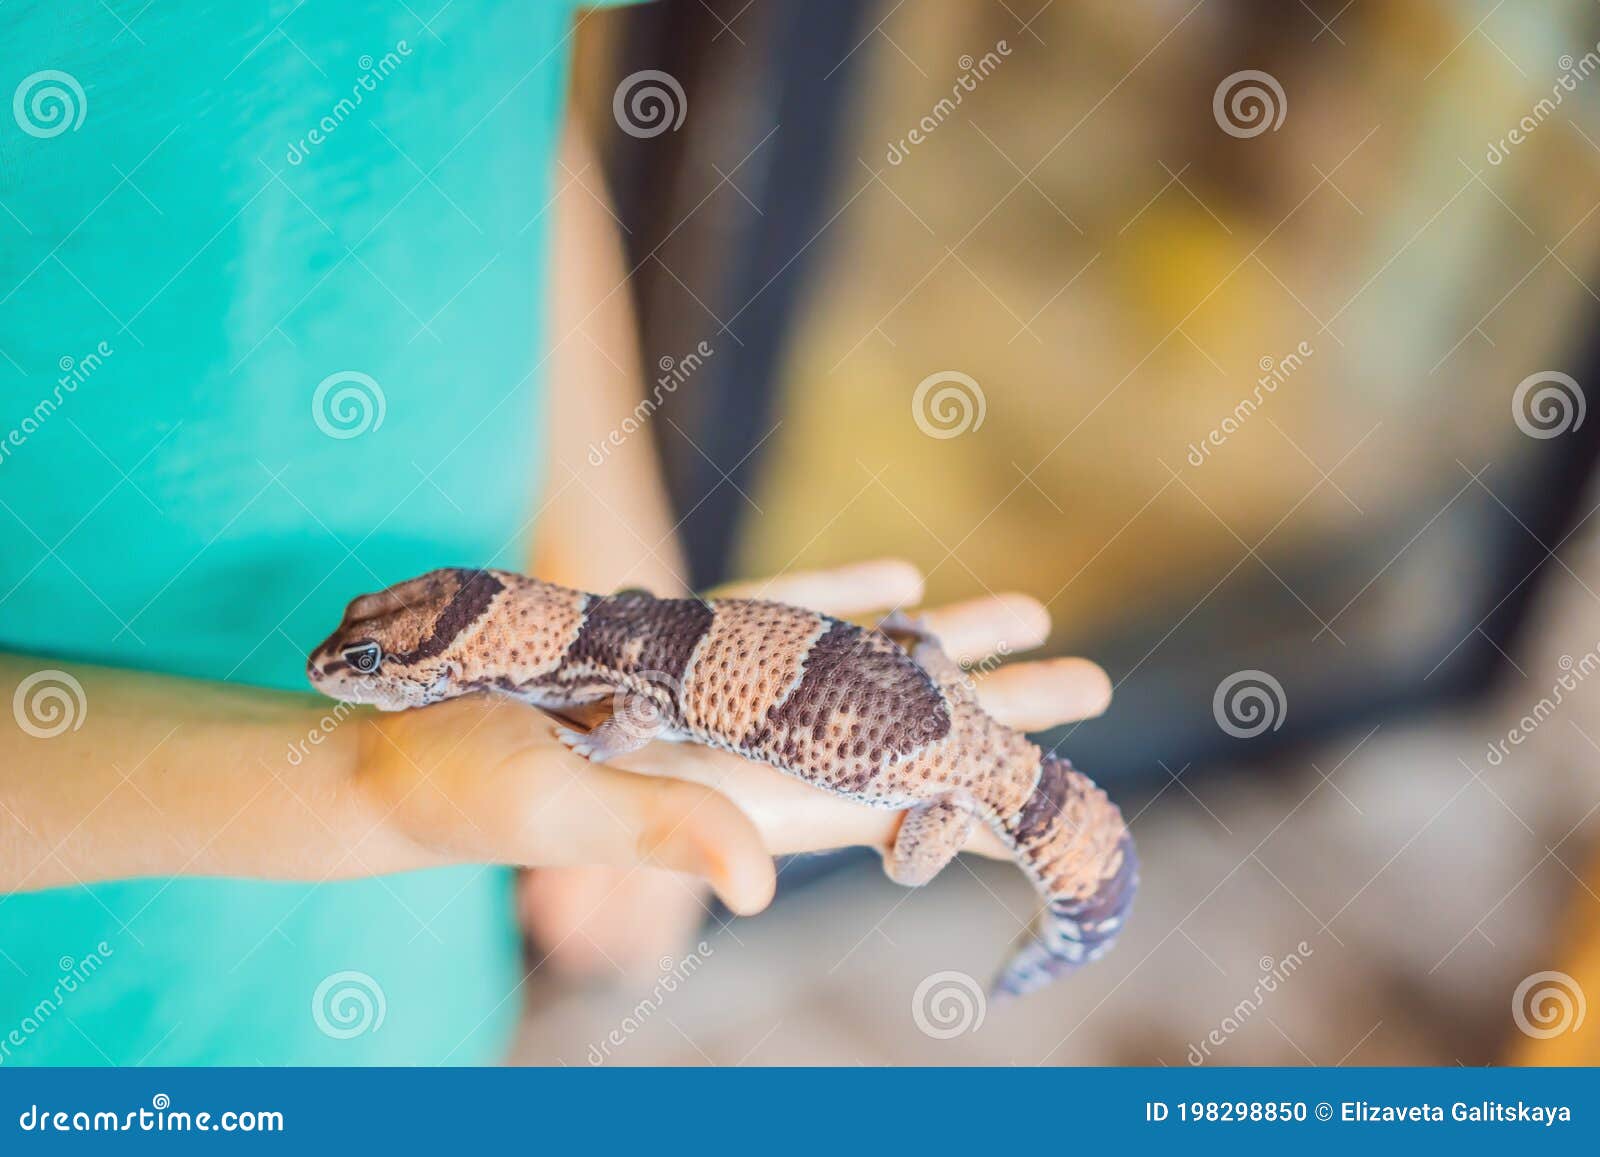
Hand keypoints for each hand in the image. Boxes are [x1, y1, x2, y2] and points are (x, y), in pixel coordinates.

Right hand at [357, 560, 1111, 974]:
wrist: (393, 752)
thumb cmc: (465, 792)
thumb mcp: (562, 807)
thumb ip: (660, 832)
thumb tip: (756, 881)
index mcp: (731, 795)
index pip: (884, 790)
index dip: (970, 777)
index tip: (1056, 757)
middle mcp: (745, 748)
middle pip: (899, 723)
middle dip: (992, 702)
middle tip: (1090, 674)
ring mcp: (717, 694)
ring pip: (855, 661)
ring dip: (937, 641)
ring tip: (1021, 610)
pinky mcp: (674, 648)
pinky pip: (778, 616)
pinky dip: (840, 593)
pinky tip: (900, 577)